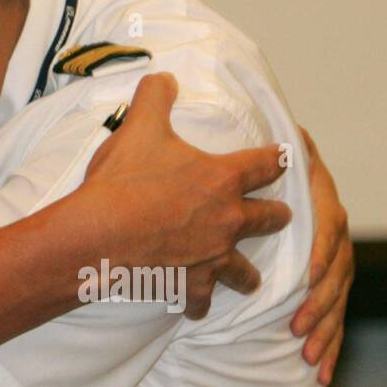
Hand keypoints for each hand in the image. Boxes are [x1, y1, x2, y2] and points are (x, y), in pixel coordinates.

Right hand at [84, 73, 290, 318]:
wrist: (99, 236)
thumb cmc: (122, 181)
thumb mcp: (138, 127)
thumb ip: (155, 97)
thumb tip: (164, 77)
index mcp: (222, 178)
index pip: (266, 164)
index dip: (279, 158)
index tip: (287, 157)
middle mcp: (227, 219)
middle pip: (270, 217)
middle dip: (277, 215)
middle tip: (280, 215)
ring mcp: (211, 255)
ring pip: (245, 270)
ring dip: (247, 272)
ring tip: (249, 278)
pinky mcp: (190, 283)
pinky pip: (203, 300)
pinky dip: (200, 304)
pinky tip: (197, 308)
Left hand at [291, 126, 351, 384]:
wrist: (282, 170)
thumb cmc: (271, 163)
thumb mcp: (281, 151)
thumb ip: (288, 147)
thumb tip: (292, 137)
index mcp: (321, 201)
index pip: (328, 227)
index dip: (320, 251)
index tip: (306, 275)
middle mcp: (334, 231)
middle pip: (335, 272)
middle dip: (318, 304)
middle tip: (296, 328)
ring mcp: (335, 258)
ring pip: (337, 299)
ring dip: (325, 329)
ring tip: (308, 356)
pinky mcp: (329, 281)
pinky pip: (335, 316)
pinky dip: (330, 344)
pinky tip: (322, 371)